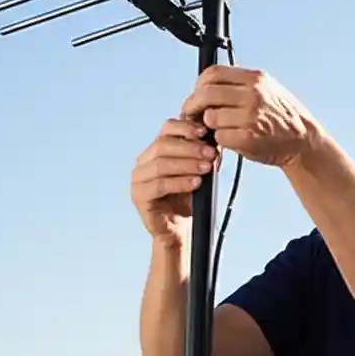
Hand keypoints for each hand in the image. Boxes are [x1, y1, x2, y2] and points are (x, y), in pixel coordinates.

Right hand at [131, 117, 218, 243]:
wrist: (180, 228)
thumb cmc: (188, 198)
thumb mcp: (198, 171)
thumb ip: (203, 154)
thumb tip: (216, 138)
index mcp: (155, 150)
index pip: (166, 129)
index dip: (186, 127)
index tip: (205, 132)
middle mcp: (143, 162)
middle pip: (163, 145)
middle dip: (190, 148)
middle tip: (210, 154)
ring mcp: (138, 179)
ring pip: (161, 164)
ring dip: (187, 164)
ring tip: (206, 169)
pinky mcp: (139, 196)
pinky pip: (159, 185)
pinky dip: (180, 182)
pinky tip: (195, 183)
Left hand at [181, 65, 318, 168]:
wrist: (304, 140)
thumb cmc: (283, 116)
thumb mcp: (267, 88)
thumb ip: (241, 84)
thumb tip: (207, 85)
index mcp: (255, 79)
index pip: (213, 73)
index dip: (199, 85)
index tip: (197, 94)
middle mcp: (253, 95)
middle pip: (206, 94)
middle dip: (193, 105)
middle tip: (193, 114)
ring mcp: (251, 117)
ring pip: (210, 117)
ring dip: (209, 125)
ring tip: (218, 128)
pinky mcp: (248, 138)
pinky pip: (219, 137)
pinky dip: (220, 140)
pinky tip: (230, 139)